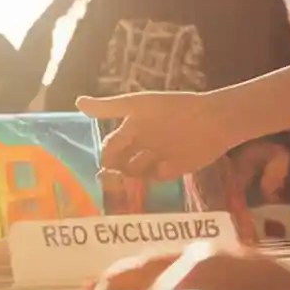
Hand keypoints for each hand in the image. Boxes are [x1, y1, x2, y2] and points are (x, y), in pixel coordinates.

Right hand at [77, 92, 235, 180]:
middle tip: (108, 181)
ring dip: (128, 178)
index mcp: (133, 126)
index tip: (100, 166)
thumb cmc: (173, 109)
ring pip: (134, 172)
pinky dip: (146, 183)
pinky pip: (152, 179)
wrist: (212, 121)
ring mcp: (156, 157)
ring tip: (124, 185)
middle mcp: (142, 143)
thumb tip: (77, 101)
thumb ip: (109, 107)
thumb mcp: (138, 105)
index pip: (111, 145)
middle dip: (114, 170)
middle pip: (120, 161)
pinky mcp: (171, 170)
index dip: (105, 154)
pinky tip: (140, 187)